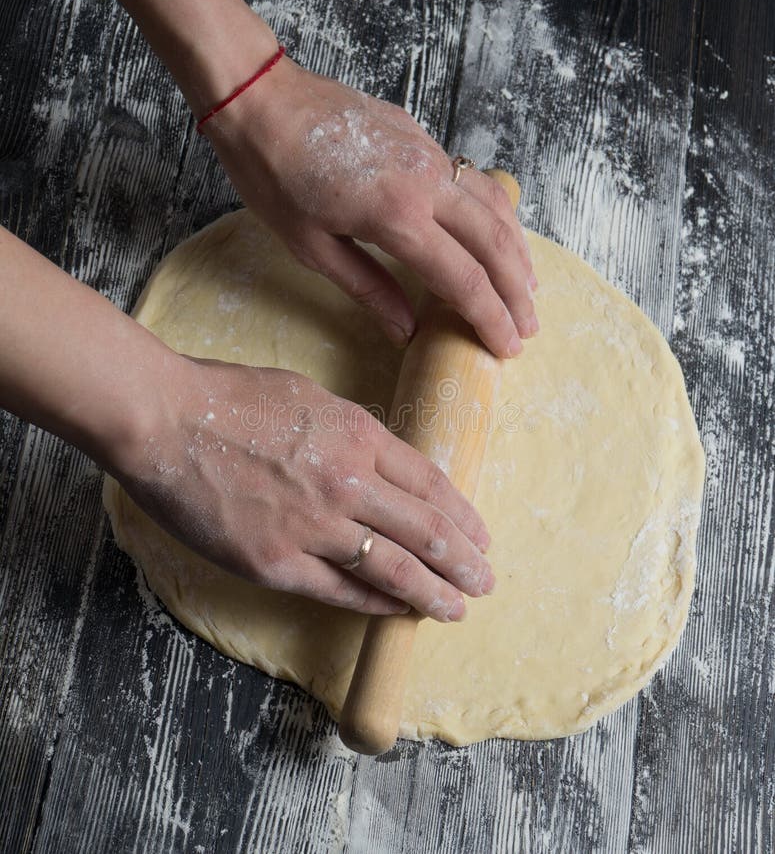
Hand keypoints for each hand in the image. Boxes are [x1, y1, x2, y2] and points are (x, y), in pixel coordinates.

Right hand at [117, 356, 494, 620]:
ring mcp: (314, 526)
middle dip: (463, 563)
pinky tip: (397, 612)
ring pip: (393, 569)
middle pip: (425, 532)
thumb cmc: (230, 398)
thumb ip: (352, 434)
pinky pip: (340, 590)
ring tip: (456, 609)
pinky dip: (376, 604)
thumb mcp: (309, 397)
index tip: (480, 537)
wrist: (165, 419)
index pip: (431, 486)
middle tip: (485, 582)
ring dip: (432, 593)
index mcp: (359, 436)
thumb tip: (383, 466)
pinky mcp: (277, 562)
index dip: (462, 517)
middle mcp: (348, 483)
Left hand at [203, 56, 538, 356]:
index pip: (463, 279)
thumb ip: (368, 288)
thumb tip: (406, 329)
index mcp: (396, 217)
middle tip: (528, 327)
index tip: (507, 345)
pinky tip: (498, 233)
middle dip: (516, 291)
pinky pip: (474, 181)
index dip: (490, 318)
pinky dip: (496, 215)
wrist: (261, 99)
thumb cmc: (273, 176)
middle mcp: (425, 183)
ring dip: (517, 250)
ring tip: (527, 288)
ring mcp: (429, 154)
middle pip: (493, 243)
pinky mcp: (423, 138)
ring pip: (493, 206)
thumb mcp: (312, 247)